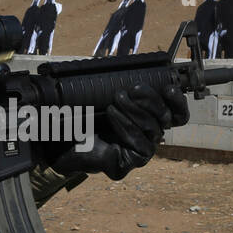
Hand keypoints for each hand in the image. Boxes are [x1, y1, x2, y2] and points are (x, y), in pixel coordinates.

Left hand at [49, 84, 188, 180]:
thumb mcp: (101, 95)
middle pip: (167, 117)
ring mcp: (141, 149)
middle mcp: (148, 134)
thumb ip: (120, 85)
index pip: (175, 111)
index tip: (169, 86)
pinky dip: (127, 125)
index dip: (177, 100)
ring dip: (135, 110)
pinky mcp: (132, 161)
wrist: (56, 139)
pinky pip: (141, 144)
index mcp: (146, 116)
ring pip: (154, 128)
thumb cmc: (79, 116)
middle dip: (152, 100)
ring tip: (116, 98)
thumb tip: (140, 71)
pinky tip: (112, 114)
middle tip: (132, 89)